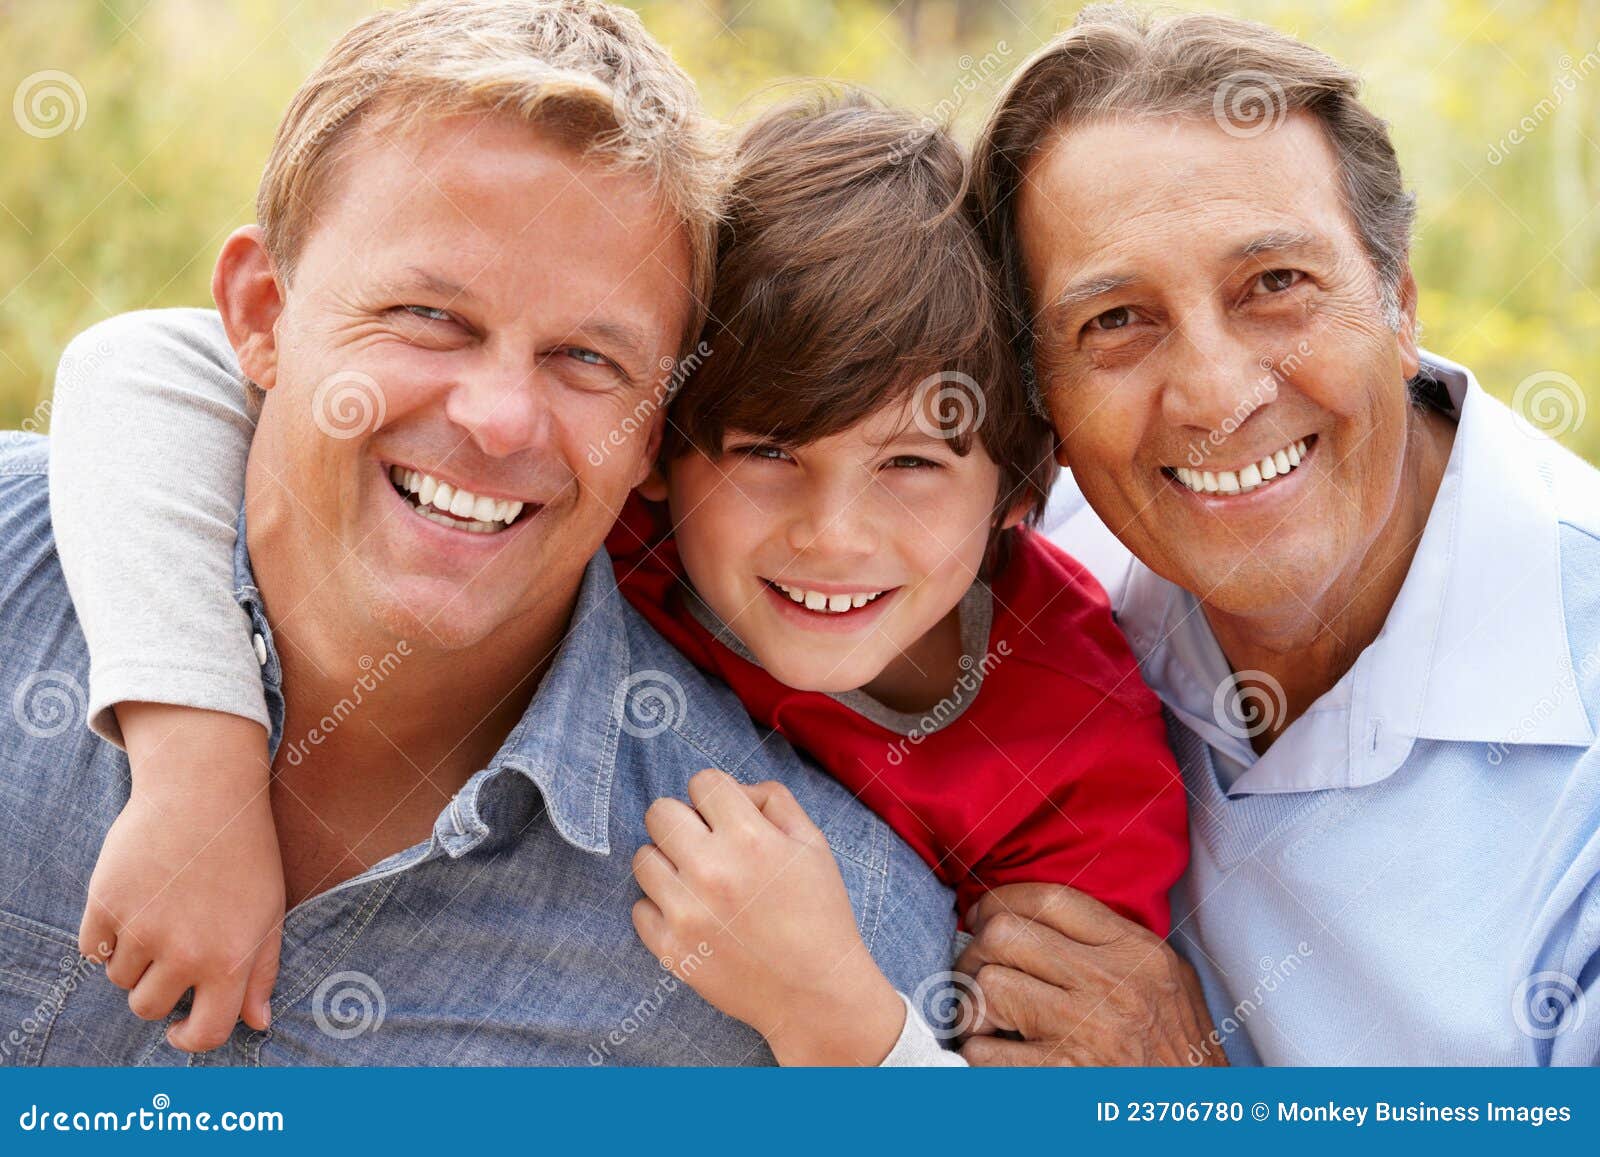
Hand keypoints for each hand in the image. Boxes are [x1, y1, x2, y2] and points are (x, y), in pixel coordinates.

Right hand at [80, 704, 284, 1053]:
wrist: (206, 792)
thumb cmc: (246, 855)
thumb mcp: (269, 913)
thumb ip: (261, 974)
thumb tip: (258, 1024)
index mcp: (231, 960)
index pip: (205, 1034)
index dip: (191, 1039)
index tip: (181, 1028)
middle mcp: (185, 952)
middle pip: (148, 1007)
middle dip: (157, 988)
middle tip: (172, 949)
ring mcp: (141, 928)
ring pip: (119, 979)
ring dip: (133, 958)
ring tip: (159, 912)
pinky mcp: (106, 903)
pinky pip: (92, 948)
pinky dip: (106, 934)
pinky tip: (133, 901)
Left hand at [631, 768, 903, 1065]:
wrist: (815, 994)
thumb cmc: (819, 915)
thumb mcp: (813, 844)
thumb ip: (774, 801)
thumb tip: (735, 791)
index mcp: (749, 838)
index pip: (702, 782)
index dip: (716, 797)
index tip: (727, 819)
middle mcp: (710, 869)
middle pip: (659, 812)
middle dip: (683, 822)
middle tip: (705, 846)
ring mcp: (685, 912)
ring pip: (642, 858)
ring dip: (667, 864)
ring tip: (697, 883)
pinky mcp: (670, 950)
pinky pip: (639, 908)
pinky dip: (661, 909)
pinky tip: (692, 916)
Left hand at [956, 882, 1223, 1065]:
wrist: (1199, 1117)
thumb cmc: (1180, 1053)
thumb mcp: (1167, 979)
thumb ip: (1114, 942)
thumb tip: (1040, 917)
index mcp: (1135, 952)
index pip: (1048, 899)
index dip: (1001, 900)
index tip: (983, 917)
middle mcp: (1109, 983)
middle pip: (1005, 934)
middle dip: (975, 950)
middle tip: (975, 970)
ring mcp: (1084, 1030)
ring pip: (989, 986)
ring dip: (974, 1004)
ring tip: (986, 1018)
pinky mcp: (1061, 1077)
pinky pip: (985, 1051)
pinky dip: (978, 1054)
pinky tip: (995, 1055)